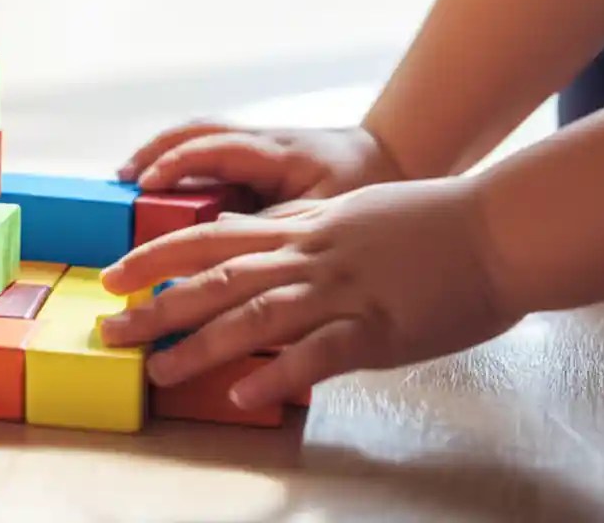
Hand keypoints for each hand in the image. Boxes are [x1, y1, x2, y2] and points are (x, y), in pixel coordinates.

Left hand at [99, 177, 517, 408]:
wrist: (493, 230)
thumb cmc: (422, 222)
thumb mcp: (341, 212)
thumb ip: (288, 228)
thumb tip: (238, 231)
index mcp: (298, 232)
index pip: (209, 239)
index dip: (155, 256)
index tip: (113, 274)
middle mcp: (307, 258)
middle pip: (216, 280)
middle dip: (156, 305)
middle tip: (110, 329)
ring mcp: (339, 292)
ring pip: (254, 316)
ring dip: (201, 345)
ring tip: (160, 370)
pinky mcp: (376, 327)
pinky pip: (319, 353)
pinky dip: (278, 373)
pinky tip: (243, 392)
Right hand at [116, 122, 404, 204]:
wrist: (396, 156)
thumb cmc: (367, 187)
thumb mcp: (329, 213)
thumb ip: (279, 224)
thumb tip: (224, 236)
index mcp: (278, 150)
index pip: (214, 146)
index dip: (175, 164)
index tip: (145, 185)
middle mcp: (261, 139)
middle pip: (195, 130)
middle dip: (154, 152)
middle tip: (123, 180)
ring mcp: (257, 144)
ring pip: (198, 136)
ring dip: (162, 155)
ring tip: (131, 182)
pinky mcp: (256, 156)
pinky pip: (209, 152)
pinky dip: (180, 165)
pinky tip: (165, 191)